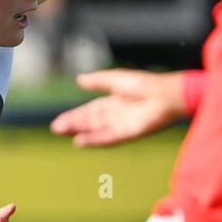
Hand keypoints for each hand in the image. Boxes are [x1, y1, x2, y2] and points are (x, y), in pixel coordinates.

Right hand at [51, 69, 185, 146]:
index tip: (60, 120)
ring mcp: (121, 125)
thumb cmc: (145, 84)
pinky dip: (93, 140)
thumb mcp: (116, 79)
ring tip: (63, 133)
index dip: (75, 115)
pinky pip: (106, 138)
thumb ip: (98, 81)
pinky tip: (80, 141)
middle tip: (55, 128)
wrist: (165, 95)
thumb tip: (79, 79)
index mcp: (114, 102)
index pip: (90, 111)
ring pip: (95, 130)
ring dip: (80, 132)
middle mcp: (116, 115)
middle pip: (90, 121)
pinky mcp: (127, 133)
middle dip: (73, 124)